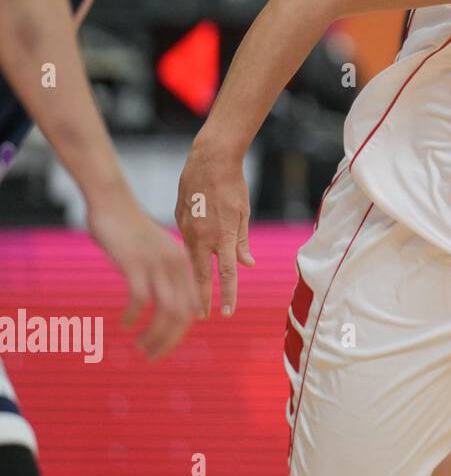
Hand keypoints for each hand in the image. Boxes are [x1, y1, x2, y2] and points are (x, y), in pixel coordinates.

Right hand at [87, 198, 197, 359]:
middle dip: (170, 340)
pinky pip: (140, 298)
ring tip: (141, 348)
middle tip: (152, 356)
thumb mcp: (157, 252)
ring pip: (166, 310)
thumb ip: (165, 274)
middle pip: (183, 313)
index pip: (192, 306)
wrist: (113, 202)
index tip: (166, 346)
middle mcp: (176, 265)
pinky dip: (134, 316)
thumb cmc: (131, 230)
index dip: (181, 331)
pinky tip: (126, 324)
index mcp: (184, 264)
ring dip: (154, 335)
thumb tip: (168, 301)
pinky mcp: (136, 263)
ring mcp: (157, 264)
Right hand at [175, 140, 254, 319]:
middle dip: (201, 297)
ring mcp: (187, 228)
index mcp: (222, 236)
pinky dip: (189, 251)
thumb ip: (242, 242)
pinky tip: (191, 256)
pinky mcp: (178, 218)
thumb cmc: (232, 186)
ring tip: (194, 294)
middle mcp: (201, 236)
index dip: (227, 295)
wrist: (210, 160)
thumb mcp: (243, 214)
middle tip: (201, 316)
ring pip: (190, 259)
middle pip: (201, 275)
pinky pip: (184, 240)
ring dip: (193, 277)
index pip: (226, 274)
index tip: (227, 313)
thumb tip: (246, 265)